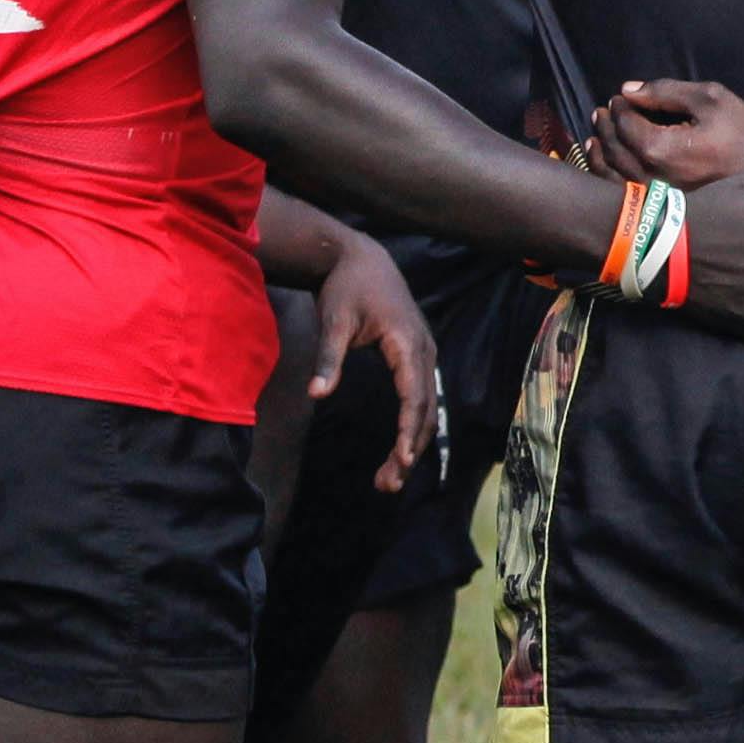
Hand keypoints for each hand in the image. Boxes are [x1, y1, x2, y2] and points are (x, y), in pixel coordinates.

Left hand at [303, 231, 436, 491]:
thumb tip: (316, 395)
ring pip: (427, 407)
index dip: (409, 430)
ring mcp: (424, 353)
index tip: (402, 459)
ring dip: (413, 443)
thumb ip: (328, 359)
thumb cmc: (346, 288)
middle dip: (410, 449)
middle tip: (388, 485)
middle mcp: (424, 350)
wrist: (360, 258)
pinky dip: (413, 426)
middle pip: (425, 409)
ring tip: (389, 478)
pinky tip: (400, 449)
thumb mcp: (333, 321)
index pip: (414, 396)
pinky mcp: (417, 356)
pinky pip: (422, 397)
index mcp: (407, 343)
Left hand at [591, 77, 743, 190]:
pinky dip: (608, 177)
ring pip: (613, 175)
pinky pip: (625, 194)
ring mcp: (657, 197)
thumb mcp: (710, 98)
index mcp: (662, 149)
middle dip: (606, 126)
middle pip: (615, 149)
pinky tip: (604, 165)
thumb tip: (629, 90)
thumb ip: (666, 91)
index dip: (619, 107)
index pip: (625, 124)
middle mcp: (653, 177)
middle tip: (603, 112)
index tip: (619, 97)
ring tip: (596, 135)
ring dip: (600, 152)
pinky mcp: (664, 208)